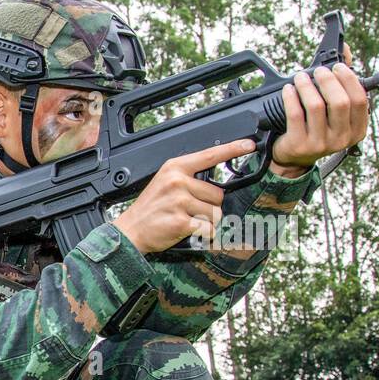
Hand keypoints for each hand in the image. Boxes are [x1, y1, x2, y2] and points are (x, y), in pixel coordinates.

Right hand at [114, 140, 256, 254]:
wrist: (130, 230)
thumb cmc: (150, 208)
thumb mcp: (165, 182)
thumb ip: (188, 177)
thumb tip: (217, 183)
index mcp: (175, 168)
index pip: (210, 155)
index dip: (232, 149)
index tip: (249, 145)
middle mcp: (178, 182)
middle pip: (218, 194)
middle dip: (209, 206)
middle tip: (188, 211)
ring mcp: (179, 202)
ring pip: (215, 213)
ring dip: (205, 221)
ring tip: (184, 220)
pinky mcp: (182, 222)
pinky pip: (208, 228)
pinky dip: (202, 234)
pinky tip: (185, 231)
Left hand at [270, 46, 367, 175]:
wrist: (293, 157)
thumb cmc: (317, 128)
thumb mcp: (333, 112)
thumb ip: (342, 83)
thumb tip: (346, 50)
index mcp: (356, 130)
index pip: (360, 101)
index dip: (349, 80)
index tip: (337, 68)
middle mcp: (341, 139)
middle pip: (340, 102)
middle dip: (328, 81)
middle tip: (318, 72)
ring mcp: (320, 144)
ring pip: (317, 106)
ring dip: (307, 86)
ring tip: (300, 77)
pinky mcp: (299, 144)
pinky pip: (296, 115)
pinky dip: (292, 97)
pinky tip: (288, 89)